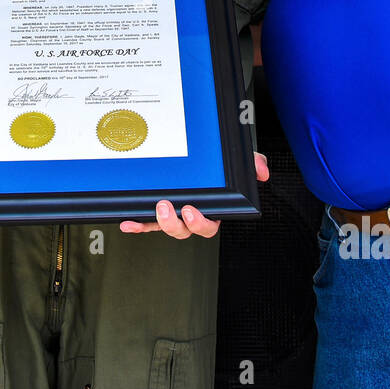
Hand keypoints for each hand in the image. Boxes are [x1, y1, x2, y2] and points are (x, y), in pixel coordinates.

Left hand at [119, 152, 269, 237]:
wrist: (203, 157)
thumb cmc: (222, 167)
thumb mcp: (239, 161)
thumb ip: (253, 162)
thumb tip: (261, 171)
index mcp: (211, 210)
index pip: (208, 225)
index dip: (199, 222)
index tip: (191, 210)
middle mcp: (191, 216)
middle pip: (185, 231)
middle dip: (177, 223)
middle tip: (169, 207)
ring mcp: (174, 214)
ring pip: (167, 227)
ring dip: (159, 222)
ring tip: (156, 207)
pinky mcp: (157, 211)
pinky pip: (146, 222)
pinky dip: (137, 224)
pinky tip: (128, 221)